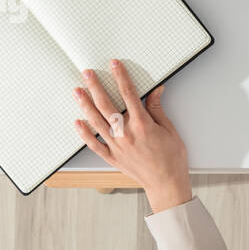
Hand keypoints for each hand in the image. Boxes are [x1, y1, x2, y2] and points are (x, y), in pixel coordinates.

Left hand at [73, 59, 192, 212]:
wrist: (167, 184)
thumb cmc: (171, 159)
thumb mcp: (169, 130)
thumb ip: (158, 110)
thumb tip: (155, 92)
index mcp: (142, 125)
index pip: (128, 94)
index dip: (120, 77)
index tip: (114, 65)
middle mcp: (126, 134)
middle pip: (106, 105)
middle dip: (96, 86)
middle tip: (87, 73)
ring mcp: (117, 146)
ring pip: (96, 122)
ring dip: (85, 105)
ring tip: (77, 92)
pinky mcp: (113, 157)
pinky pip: (94, 144)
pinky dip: (85, 133)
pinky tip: (78, 122)